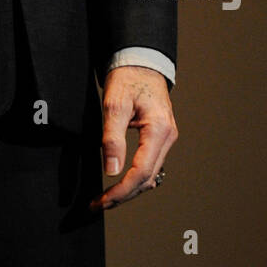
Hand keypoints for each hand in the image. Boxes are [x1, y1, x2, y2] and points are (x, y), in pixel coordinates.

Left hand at [89, 66, 177, 211]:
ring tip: (106, 198)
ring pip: (151, 175)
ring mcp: (166, 138)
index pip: (141, 172)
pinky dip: (136, 178)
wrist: (140, 61)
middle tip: (98, 204)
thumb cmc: (128, 78)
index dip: (121, 191)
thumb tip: (110, 170)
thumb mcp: (114, 104)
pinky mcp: (160, 137)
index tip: (102, 200)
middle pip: (147, 178)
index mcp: (159, 130)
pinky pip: (150, 165)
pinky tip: (120, 183)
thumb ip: (112, 137)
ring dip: (130, 189)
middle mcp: (168, 137)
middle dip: (123, 195)